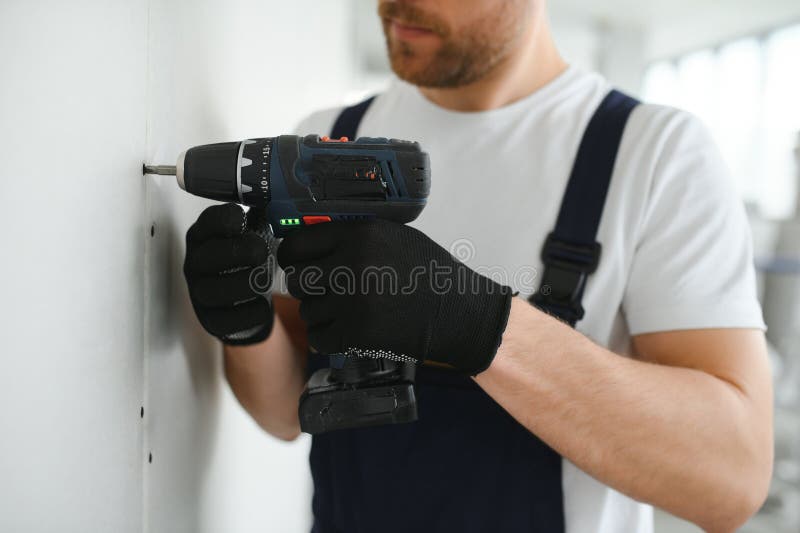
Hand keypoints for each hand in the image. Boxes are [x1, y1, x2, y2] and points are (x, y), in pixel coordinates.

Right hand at [184, 203, 274, 344]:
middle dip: (236, 252)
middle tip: (262, 250)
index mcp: (206, 236)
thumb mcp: (255, 231)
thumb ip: (265, 212)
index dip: (222, 220)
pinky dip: (247, 313)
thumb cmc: (250, 260)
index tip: (242, 219)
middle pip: (207, 257)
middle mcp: (197, 263)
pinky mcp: (212, 319)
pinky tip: (263, 303)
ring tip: (265, 278)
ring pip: (213, 291)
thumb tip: (286, 194)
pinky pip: (225, 320)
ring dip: (243, 283)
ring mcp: (201, 293)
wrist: (247, 300)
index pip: (207, 223)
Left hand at [276, 219, 511, 373]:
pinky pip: (319, 337)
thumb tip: (309, 241)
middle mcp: (352, 265)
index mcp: (359, 234)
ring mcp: (353, 301)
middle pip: (296, 280)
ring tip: (350, 310)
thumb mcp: (392, 236)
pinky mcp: (357, 334)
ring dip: (322, 313)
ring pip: (308, 310)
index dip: (293, 256)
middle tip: (325, 290)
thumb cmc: (426, 272)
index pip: (297, 245)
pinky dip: (329, 337)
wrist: (456, 311)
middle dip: (307, 287)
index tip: (296, 263)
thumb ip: (352, 236)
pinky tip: (349, 329)